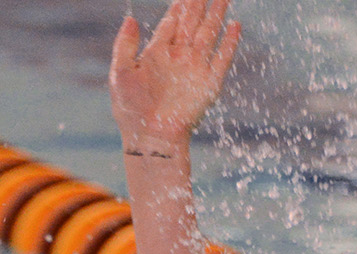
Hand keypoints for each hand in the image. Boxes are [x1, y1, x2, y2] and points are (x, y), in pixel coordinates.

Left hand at [109, 0, 241, 150]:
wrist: (151, 137)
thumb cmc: (132, 109)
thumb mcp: (121, 73)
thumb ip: (125, 45)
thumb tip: (130, 18)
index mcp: (157, 54)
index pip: (170, 23)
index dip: (178, 6)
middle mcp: (178, 58)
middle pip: (191, 23)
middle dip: (199, 4)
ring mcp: (195, 69)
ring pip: (208, 34)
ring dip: (216, 15)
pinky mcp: (209, 83)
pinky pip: (222, 58)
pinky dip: (229, 43)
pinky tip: (235, 26)